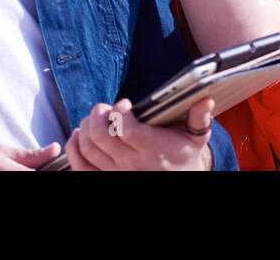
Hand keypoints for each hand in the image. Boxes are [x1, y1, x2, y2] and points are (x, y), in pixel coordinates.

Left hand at [63, 97, 214, 170]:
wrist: (178, 180)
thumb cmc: (184, 155)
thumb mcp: (196, 136)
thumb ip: (200, 117)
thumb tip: (205, 99)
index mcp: (154, 151)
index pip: (125, 129)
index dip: (120, 112)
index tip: (126, 105)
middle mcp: (131, 165)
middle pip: (100, 135)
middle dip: (98, 113)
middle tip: (106, 108)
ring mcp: (114, 174)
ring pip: (86, 147)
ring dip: (85, 126)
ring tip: (96, 117)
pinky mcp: (103, 178)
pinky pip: (78, 164)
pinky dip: (74, 145)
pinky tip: (81, 133)